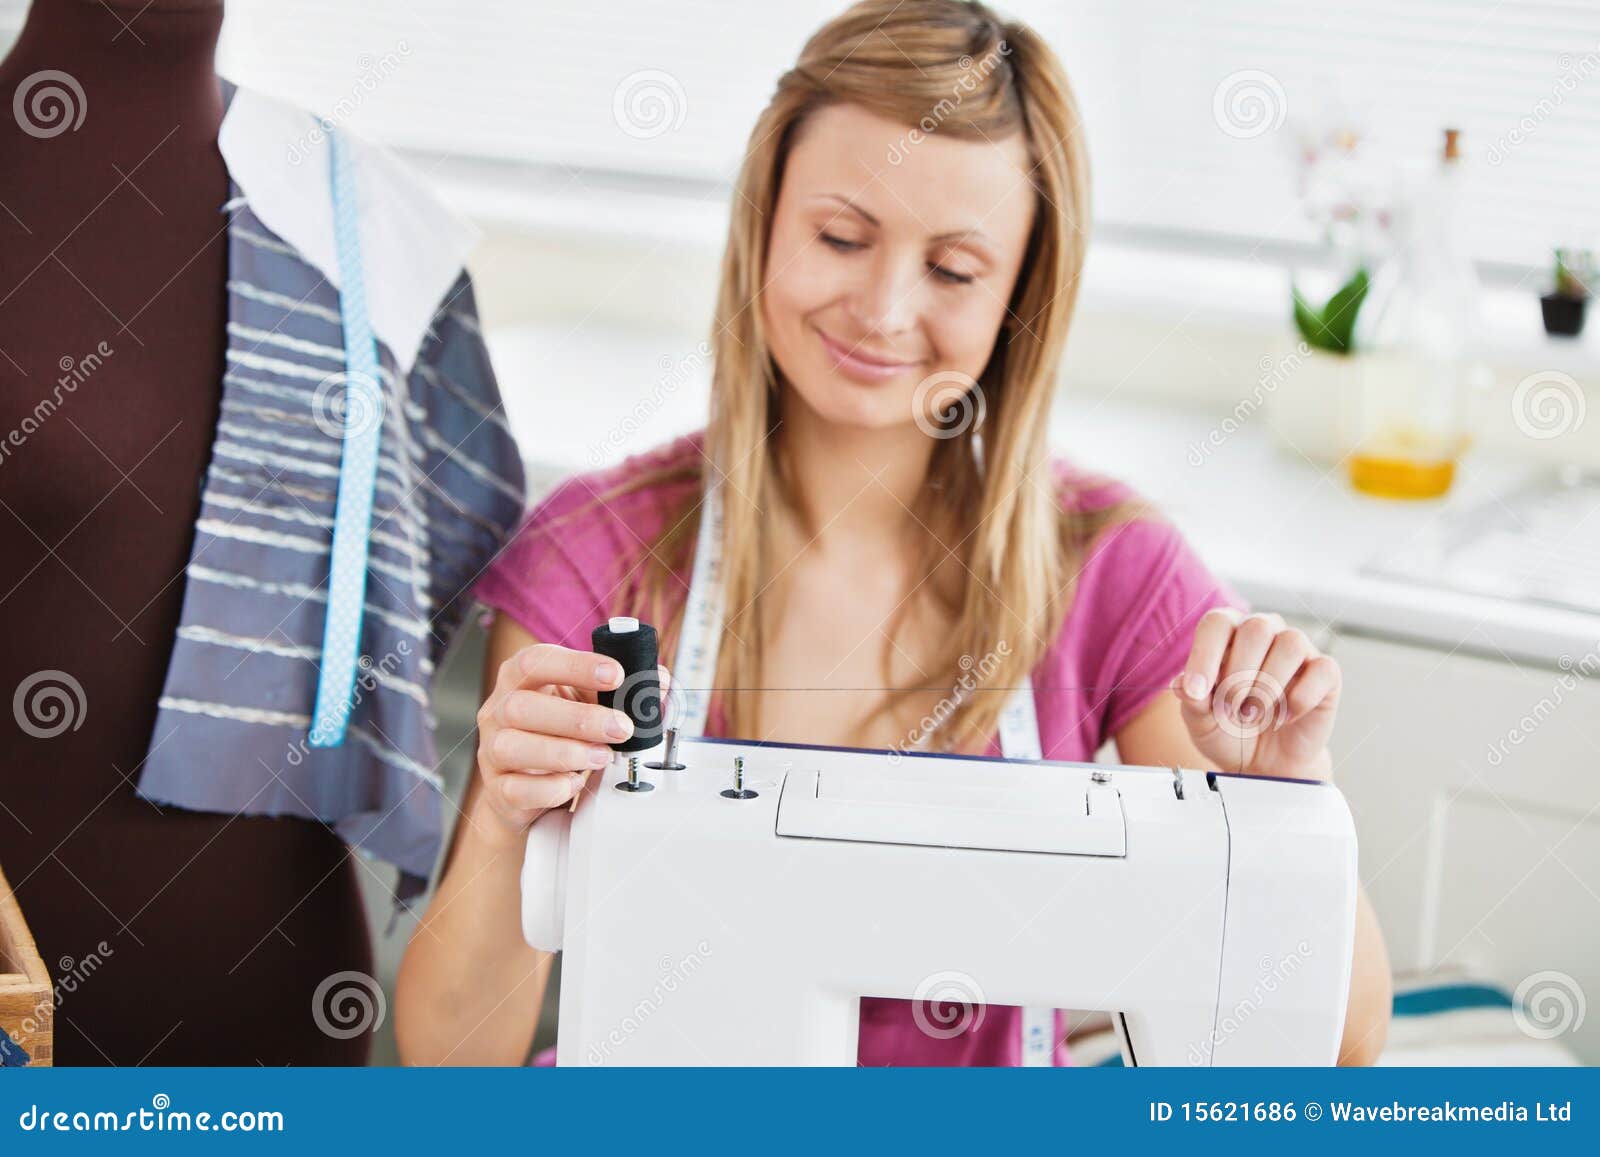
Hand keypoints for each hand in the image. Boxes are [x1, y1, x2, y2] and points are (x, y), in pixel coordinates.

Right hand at [474, 643, 670, 831]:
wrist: (527, 788)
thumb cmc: (557, 734)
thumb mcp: (586, 703)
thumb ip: (619, 690)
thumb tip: (658, 680)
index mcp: (520, 679)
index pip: (536, 660)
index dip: (576, 665)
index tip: (616, 674)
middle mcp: (498, 711)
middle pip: (523, 706)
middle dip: (579, 718)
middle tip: (621, 728)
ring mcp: (492, 751)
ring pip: (513, 747)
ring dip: (566, 752)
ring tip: (602, 757)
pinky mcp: (498, 789)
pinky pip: (518, 789)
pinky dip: (552, 787)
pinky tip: (575, 783)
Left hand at [1169, 609, 1338, 779]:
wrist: (1265, 764)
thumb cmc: (1229, 732)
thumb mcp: (1200, 721)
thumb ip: (1191, 701)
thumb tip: (1184, 685)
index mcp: (1229, 634)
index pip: (1218, 622)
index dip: (1205, 654)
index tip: (1197, 691)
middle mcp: (1266, 632)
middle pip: (1256, 628)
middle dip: (1239, 674)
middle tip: (1231, 708)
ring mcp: (1298, 650)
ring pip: (1291, 644)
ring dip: (1268, 686)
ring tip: (1255, 713)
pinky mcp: (1325, 673)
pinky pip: (1322, 669)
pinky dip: (1300, 699)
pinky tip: (1284, 718)